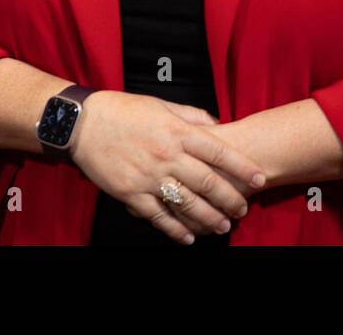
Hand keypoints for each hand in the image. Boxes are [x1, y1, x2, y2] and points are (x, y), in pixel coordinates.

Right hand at [69, 91, 265, 243]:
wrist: (83, 123)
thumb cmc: (123, 110)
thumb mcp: (161, 105)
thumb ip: (191, 116)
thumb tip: (217, 125)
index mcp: (176, 131)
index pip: (218, 151)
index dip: (241, 166)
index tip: (259, 177)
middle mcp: (166, 155)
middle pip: (207, 182)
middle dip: (230, 198)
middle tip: (243, 209)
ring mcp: (149, 176)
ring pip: (187, 203)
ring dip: (209, 217)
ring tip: (223, 226)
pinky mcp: (131, 193)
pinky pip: (159, 216)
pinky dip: (176, 229)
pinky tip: (189, 237)